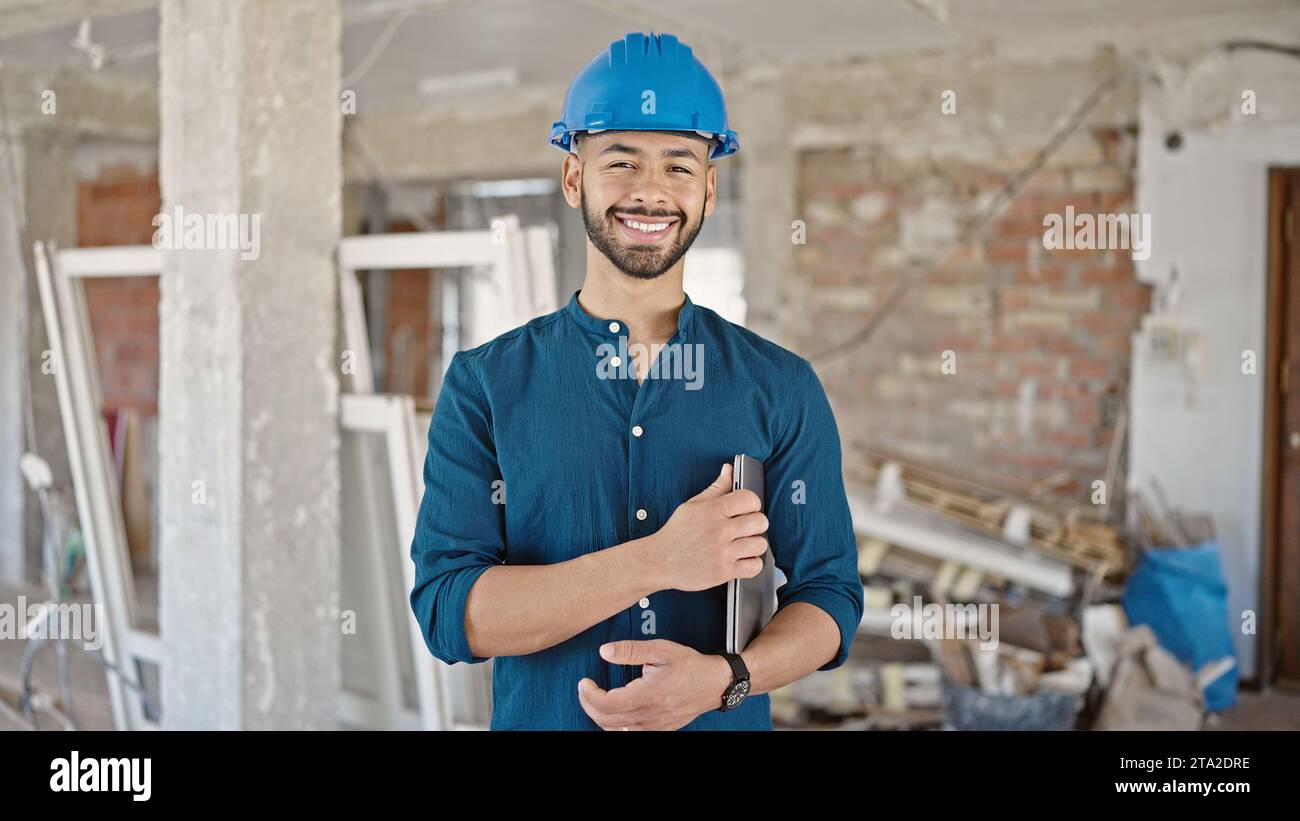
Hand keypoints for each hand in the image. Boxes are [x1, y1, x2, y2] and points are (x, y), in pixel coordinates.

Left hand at [577, 639, 733, 730]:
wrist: (715, 684)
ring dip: (600, 717)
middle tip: (585, 689)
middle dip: (588, 705)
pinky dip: (615, 725)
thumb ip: (631, 650)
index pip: (607, 704)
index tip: (584, 682)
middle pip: (606, 720)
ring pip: (615, 731)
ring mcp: (655, 726)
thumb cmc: (691, 666)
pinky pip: (629, 734)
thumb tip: (605, 651)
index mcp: (648, 695)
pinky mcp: (659, 730)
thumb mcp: (661, 650)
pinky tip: (614, 711)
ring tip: (596, 699)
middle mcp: (650, 715)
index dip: (589, 695)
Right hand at [645, 462, 767, 591]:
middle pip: (760, 521)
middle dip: (757, 524)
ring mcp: (722, 552)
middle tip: (746, 528)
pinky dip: (752, 564)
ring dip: (754, 544)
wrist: (659, 560)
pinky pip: (755, 566)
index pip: (750, 499)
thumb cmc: (676, 532)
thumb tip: (729, 469)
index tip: (747, 510)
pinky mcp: (724, 572)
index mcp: (712, 510)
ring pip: (760, 544)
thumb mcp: (692, 505)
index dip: (752, 504)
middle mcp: (719, 530)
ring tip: (744, 544)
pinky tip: (741, 559)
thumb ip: (716, 488)